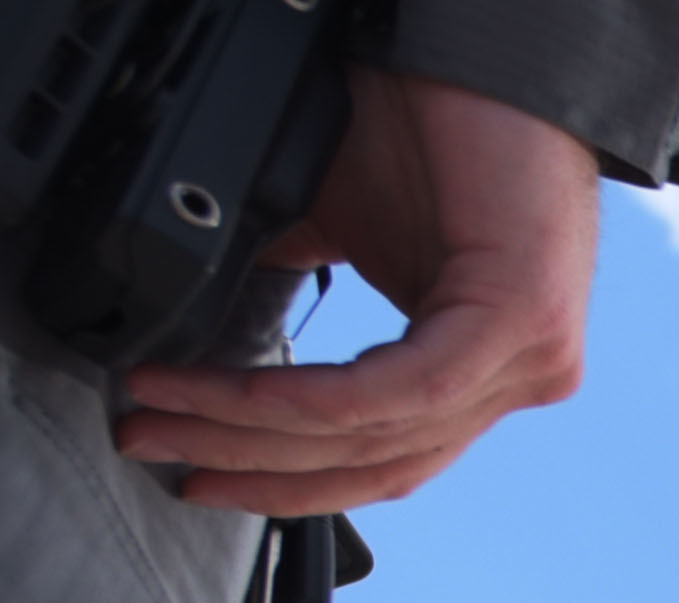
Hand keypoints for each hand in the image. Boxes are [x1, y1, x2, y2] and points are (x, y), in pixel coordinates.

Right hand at [110, 72, 600, 514]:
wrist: (489, 51)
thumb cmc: (428, 124)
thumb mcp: (339, 219)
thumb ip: (289, 278)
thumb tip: (206, 323)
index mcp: (476, 367)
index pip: (377, 455)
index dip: (279, 474)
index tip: (193, 468)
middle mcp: (510, 379)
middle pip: (367, 460)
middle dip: (247, 462)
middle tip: (151, 445)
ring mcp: (527, 364)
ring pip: (374, 435)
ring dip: (254, 430)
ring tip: (167, 410)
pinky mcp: (523, 330)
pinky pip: (402, 393)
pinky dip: (312, 400)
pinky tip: (246, 397)